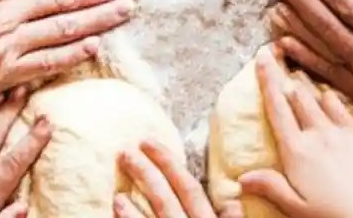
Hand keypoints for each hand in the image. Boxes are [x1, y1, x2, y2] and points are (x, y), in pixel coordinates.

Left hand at [115, 140, 231, 217]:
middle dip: (146, 170)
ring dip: (138, 188)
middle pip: (166, 196)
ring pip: (156, 210)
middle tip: (126, 150)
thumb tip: (235, 204)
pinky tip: (117, 203)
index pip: (189, 189)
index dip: (169, 163)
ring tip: (122, 170)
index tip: (148, 142)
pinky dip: (129, 216)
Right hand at [236, 48, 352, 217]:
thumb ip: (270, 187)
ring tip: (298, 74)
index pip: (278, 108)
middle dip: (285, 75)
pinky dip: (332, 98)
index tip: (262, 56)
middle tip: (277, 55)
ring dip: (306, 85)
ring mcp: (339, 133)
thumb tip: (241, 178)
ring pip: (318, 97)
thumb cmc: (333, 214)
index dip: (268, 80)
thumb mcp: (295, 207)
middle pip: (298, 96)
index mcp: (296, 150)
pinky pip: (342, 109)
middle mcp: (317, 134)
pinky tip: (329, 95)